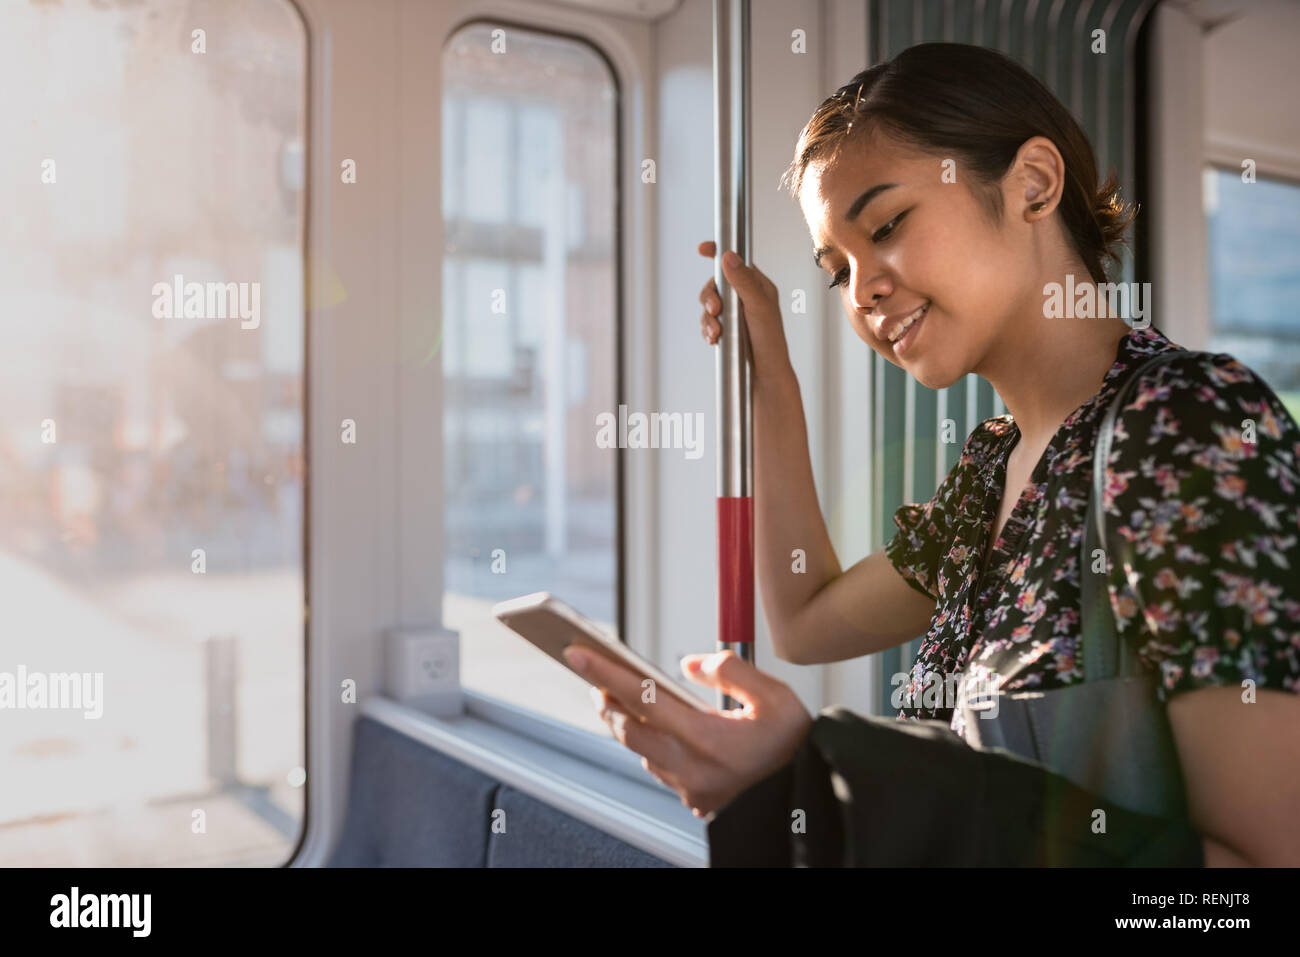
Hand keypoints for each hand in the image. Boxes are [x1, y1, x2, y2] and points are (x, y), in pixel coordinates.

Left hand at [564, 645, 812, 817]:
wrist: (808, 799)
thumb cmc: (795, 749)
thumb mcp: (777, 698)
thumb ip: (732, 672)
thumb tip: (690, 665)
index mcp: (709, 741)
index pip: (644, 698)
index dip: (607, 672)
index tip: (579, 654)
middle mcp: (692, 769)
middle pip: (629, 729)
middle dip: (607, 698)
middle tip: (593, 673)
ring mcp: (690, 788)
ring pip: (639, 750)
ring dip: (624, 722)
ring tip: (616, 695)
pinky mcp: (694, 798)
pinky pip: (658, 767)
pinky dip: (646, 743)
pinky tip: (650, 727)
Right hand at [697, 240, 793, 381]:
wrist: (766, 377)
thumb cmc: (770, 342)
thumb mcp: (758, 307)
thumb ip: (743, 281)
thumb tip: (727, 256)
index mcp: (757, 286)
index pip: (736, 262)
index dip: (718, 253)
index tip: (703, 249)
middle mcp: (746, 297)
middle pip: (716, 285)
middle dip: (710, 298)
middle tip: (715, 311)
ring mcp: (735, 314)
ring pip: (709, 305)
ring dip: (708, 319)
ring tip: (716, 334)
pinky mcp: (727, 330)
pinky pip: (708, 322)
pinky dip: (707, 330)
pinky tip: (714, 340)